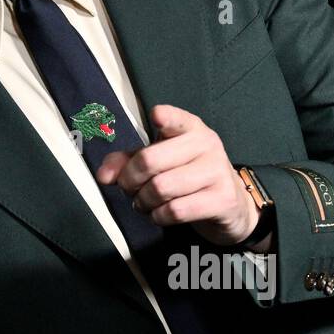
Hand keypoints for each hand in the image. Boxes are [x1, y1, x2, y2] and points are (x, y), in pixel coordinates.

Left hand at [95, 103, 260, 246]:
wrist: (230, 204)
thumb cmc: (186, 175)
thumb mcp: (158, 161)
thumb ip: (127, 162)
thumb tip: (103, 175)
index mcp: (190, 127)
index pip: (175, 117)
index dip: (163, 117)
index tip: (156, 117)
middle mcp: (207, 143)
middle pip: (150, 160)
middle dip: (129, 181)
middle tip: (129, 189)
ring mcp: (217, 171)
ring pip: (161, 188)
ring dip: (143, 202)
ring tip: (144, 203)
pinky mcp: (222, 199)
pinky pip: (176, 210)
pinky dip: (159, 216)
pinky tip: (159, 214)